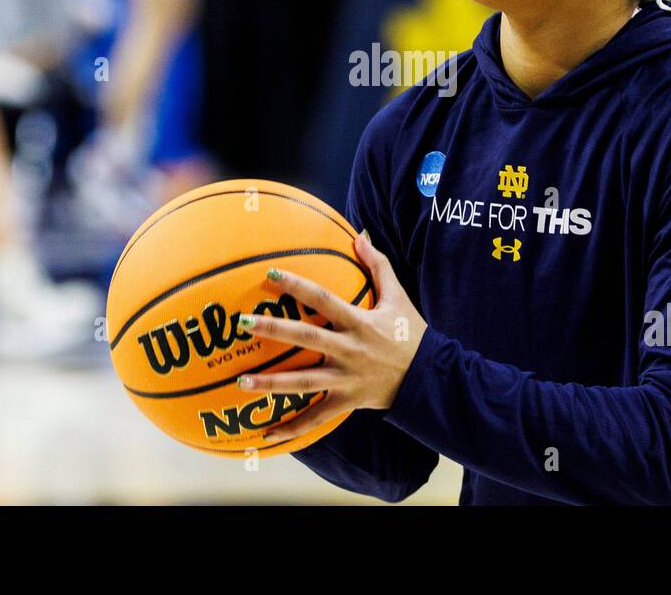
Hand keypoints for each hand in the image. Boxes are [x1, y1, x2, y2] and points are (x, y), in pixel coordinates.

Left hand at [235, 229, 427, 442]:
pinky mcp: (346, 402)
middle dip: (275, 330)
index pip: (323, 298)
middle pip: (307, 338)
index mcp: (359, 322)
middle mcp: (349, 350)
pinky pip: (316, 418)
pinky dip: (292, 429)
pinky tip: (265, 435)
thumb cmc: (411, 333)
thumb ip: (377, 265)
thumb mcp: (398, 297)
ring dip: (271, 385)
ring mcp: (346, 379)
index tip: (269, 273)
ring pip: (304, 383)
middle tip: (244, 323)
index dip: (297, 285)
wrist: (429, 377)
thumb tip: (359, 235)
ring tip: (241, 382)